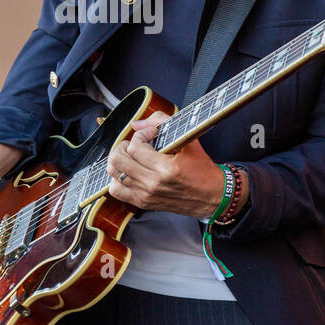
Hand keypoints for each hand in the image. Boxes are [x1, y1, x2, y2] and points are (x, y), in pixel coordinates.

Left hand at [104, 110, 225, 218]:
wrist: (211, 196)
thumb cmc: (201, 168)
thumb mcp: (188, 140)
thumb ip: (163, 122)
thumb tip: (138, 124)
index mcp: (166, 168)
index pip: (135, 146)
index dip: (141, 135)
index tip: (151, 134)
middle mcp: (153, 183)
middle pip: (118, 160)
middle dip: (124, 146)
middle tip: (136, 144)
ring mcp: (146, 195)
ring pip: (114, 174)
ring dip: (119, 160)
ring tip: (131, 157)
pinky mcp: (143, 202)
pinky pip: (116, 191)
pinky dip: (117, 179)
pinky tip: (128, 172)